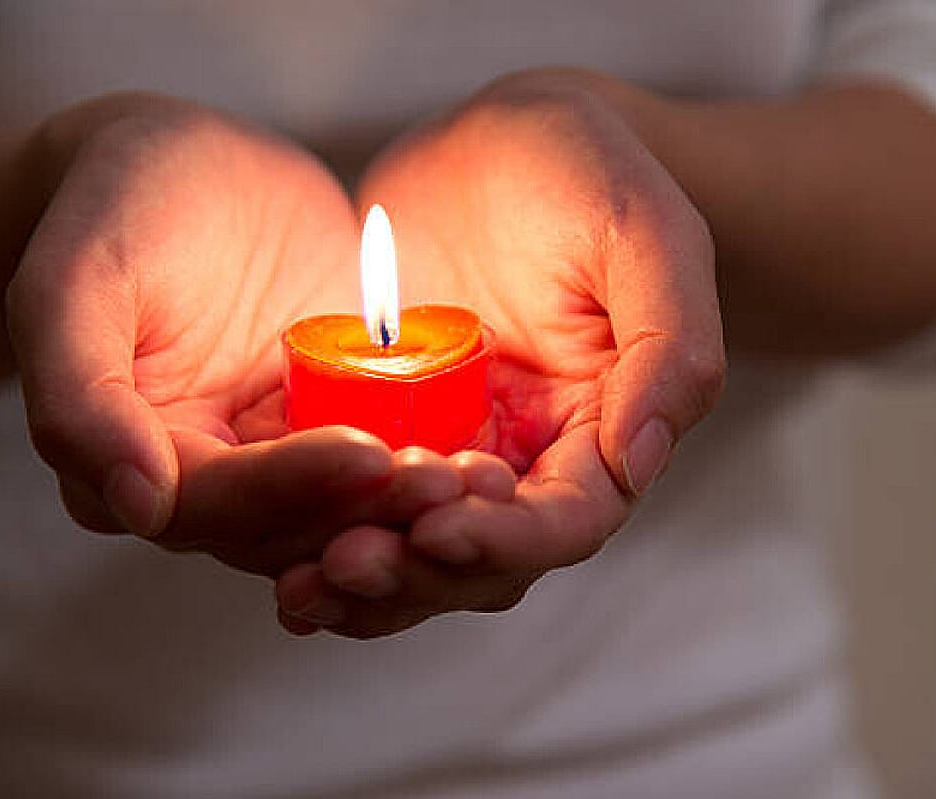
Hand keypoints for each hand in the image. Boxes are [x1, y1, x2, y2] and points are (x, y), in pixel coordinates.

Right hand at [7, 94, 511, 576]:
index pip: (217, 507)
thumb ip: (80, 394)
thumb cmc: (116, 208)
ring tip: (485, 481)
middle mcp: (217, 482)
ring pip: (356, 512)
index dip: (291, 488)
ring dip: (418, 508)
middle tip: (454, 484)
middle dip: (375, 512)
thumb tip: (135, 506)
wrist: (185, 168)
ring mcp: (287, 455)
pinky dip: (439, 468)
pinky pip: (395, 463)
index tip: (367, 454)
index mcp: (139, 466)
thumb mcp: (73, 281)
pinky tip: (493, 460)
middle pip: (299, 528)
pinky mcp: (346, 423)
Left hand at [276, 70, 725, 635]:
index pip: (565, 522)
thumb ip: (670, 348)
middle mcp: (529, 461)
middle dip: (417, 575)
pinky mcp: (387, 424)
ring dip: (362, 576)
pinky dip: (316, 524)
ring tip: (299, 584)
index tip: (439, 532)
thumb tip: (641, 460)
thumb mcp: (651, 239)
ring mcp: (453, 446)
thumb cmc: (595, 176)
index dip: (506, 541)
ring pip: (412, 545)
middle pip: (481, 560)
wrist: (510, 139)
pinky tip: (265, 539)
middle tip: (346, 565)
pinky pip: (351, 492)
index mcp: (602, 434)